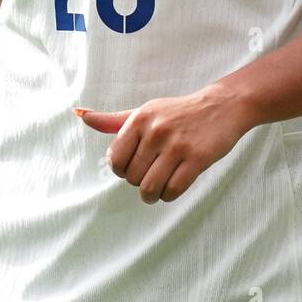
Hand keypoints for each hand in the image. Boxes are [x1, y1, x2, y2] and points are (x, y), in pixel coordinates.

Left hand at [74, 82, 253, 204]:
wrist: (221, 107)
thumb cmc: (178, 112)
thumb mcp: (145, 111)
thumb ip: (113, 120)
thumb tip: (80, 114)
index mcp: (139, 120)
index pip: (115, 160)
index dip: (121, 171)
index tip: (134, 167)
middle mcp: (156, 131)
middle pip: (132, 177)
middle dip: (139, 182)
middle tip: (151, 174)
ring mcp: (177, 146)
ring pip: (149, 188)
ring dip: (152, 194)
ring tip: (159, 187)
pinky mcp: (197, 159)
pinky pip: (173, 190)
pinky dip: (169, 195)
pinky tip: (174, 185)